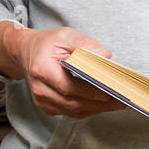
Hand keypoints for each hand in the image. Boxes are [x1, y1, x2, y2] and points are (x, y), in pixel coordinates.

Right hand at [0, 23, 126, 118]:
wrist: (27, 53)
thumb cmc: (46, 44)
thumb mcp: (65, 36)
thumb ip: (86, 44)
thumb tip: (105, 56)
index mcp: (41, 70)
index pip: (67, 86)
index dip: (90, 91)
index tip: (110, 92)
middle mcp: (40, 89)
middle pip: (73, 102)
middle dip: (99, 103)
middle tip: (121, 99)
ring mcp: (42, 101)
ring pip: (74, 111)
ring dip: (97, 108)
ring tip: (117, 103)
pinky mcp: (48, 107)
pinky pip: (71, 113)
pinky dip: (88, 109)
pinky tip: (102, 104)